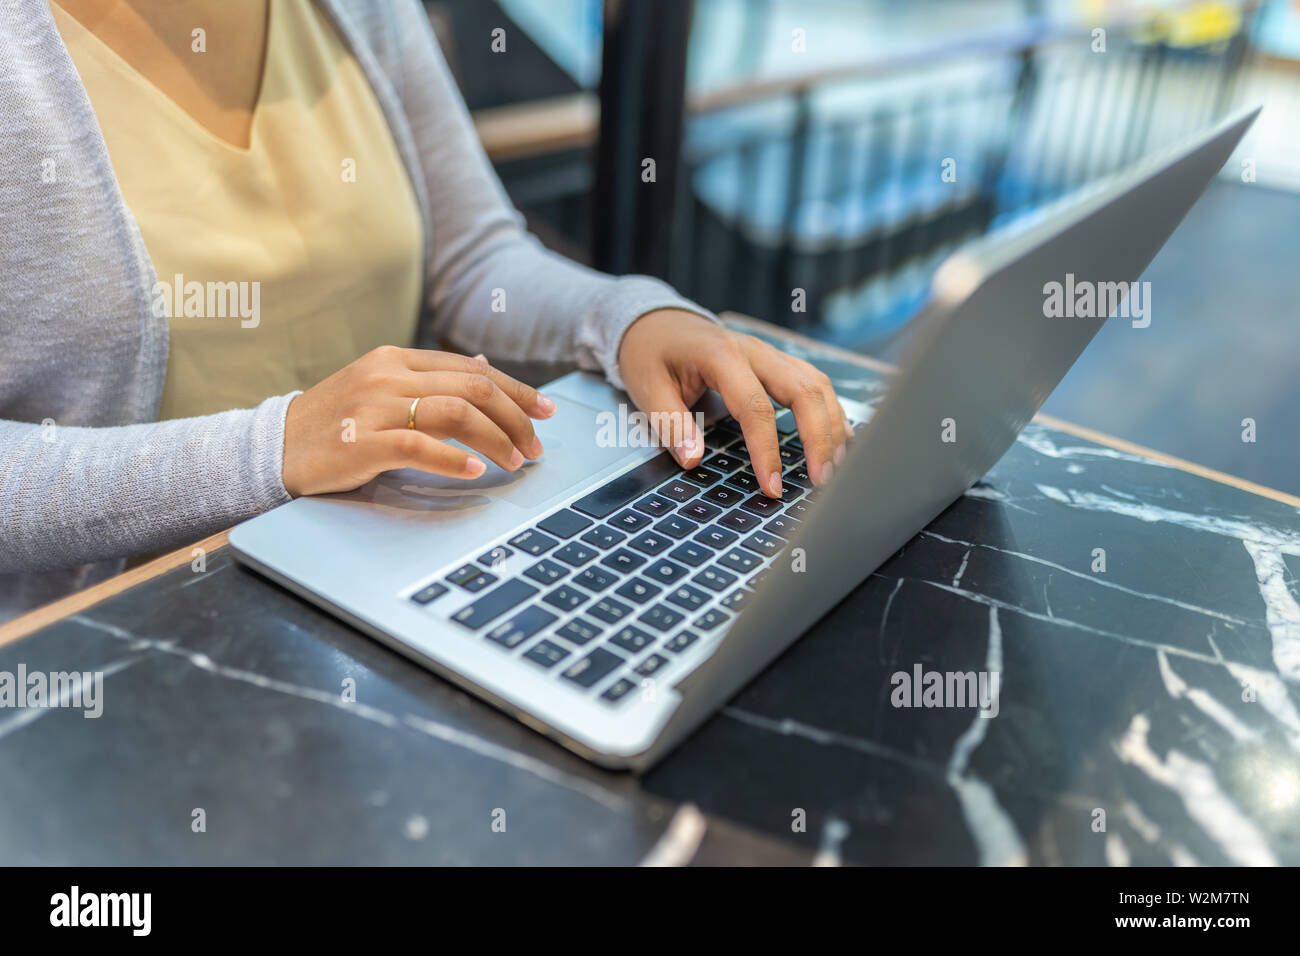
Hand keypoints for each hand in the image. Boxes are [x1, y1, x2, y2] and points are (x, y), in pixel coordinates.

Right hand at [281, 346, 553, 496]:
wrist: (272, 448)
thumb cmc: (334, 424)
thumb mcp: (381, 388)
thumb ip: (431, 379)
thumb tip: (484, 367)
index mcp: (396, 359)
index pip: (472, 368)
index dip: (516, 390)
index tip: (545, 411)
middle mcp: (387, 376)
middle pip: (473, 386)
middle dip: (515, 417)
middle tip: (537, 446)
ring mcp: (372, 407)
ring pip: (455, 412)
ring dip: (495, 438)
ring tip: (516, 461)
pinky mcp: (360, 442)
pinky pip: (419, 446)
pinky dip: (454, 458)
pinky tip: (476, 471)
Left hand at [617, 310, 849, 497]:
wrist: (654, 321)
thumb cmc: (650, 353)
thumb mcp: (647, 388)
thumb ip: (671, 425)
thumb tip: (694, 460)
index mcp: (721, 356)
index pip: (756, 408)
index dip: (767, 451)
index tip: (772, 486)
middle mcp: (754, 350)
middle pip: (804, 392)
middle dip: (818, 440)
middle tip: (821, 481)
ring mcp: (769, 354)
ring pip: (817, 385)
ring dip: (832, 426)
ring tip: (836, 466)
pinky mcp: (776, 362)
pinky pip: (814, 383)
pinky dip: (830, 411)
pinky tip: (840, 438)